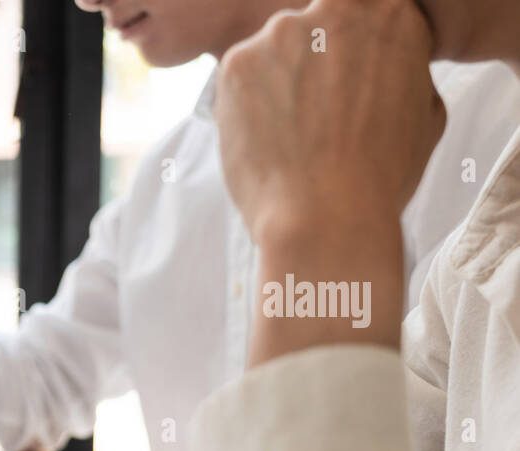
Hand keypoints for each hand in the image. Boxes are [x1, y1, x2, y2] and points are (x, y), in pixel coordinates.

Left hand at [215, 0, 443, 246]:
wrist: (326, 216)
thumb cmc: (381, 176)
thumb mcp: (426, 112)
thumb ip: (404, 71)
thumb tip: (390, 66)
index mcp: (392, 12)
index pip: (361, 20)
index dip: (350, 61)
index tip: (346, 92)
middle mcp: (336, 7)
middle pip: (315, 31)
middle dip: (312, 69)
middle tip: (316, 119)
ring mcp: (282, 32)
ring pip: (274, 53)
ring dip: (278, 85)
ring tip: (291, 136)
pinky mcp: (237, 62)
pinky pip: (240, 79)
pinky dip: (246, 107)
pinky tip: (265, 140)